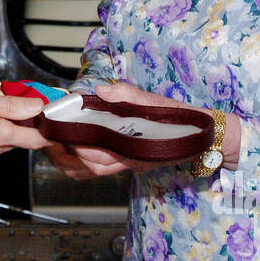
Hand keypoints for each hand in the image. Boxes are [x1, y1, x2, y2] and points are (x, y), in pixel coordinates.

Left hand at [46, 81, 238, 177]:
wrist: (208, 137)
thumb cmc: (184, 119)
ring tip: (56, 145)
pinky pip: (103, 168)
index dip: (76, 145)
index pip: (98, 155)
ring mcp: (131, 163)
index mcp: (135, 150)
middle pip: (91, 168)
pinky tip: (74, 151)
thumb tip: (102, 90)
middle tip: (51, 137)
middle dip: (68, 155)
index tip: (60, 130)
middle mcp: (131, 161)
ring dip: (73, 161)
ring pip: (95, 171)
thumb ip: (129, 96)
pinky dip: (85, 164)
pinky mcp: (132, 160)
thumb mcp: (158, 103)